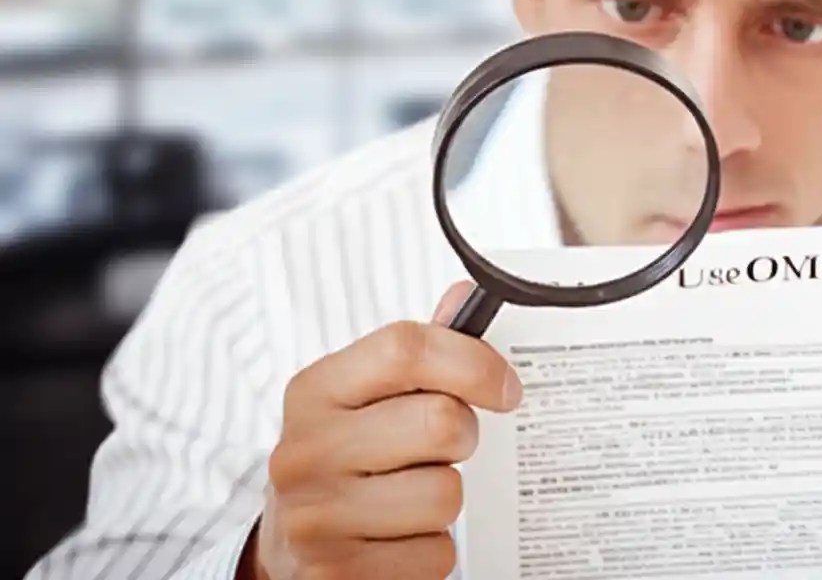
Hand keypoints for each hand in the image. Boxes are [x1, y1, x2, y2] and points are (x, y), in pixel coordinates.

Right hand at [249, 283, 521, 579]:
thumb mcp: (366, 398)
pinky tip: (401, 539)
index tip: (506, 388)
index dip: (473, 362)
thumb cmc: (347, 457)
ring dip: (447, 500)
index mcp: (315, 391)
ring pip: (445, 496)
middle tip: (449, 448)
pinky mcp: (336, 576)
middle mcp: (306, 452)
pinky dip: (433, 550)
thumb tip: (465, 296)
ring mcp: (316, 519)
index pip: (405, 349)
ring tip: (414, 496)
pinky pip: (435, 555)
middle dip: (463, 437)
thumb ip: (417, 352)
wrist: (288, 544)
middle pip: (441, 423)